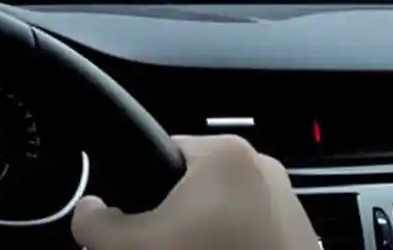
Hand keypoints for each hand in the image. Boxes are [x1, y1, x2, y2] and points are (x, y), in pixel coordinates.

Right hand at [72, 135, 318, 249]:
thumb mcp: (134, 248)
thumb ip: (95, 224)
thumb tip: (90, 210)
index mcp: (225, 153)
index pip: (162, 153)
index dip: (143, 192)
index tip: (145, 228)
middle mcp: (264, 166)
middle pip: (192, 185)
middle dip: (175, 218)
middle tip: (167, 249)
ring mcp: (290, 202)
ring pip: (223, 210)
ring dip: (205, 234)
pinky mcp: (302, 235)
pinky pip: (251, 231)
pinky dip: (233, 246)